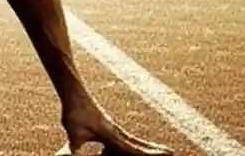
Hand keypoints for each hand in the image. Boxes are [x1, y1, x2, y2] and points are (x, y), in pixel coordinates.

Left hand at [55, 91, 172, 155]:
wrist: (75, 95)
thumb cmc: (75, 113)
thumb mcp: (73, 134)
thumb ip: (73, 148)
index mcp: (112, 135)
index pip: (133, 148)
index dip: (148, 153)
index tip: (164, 154)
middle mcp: (117, 132)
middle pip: (139, 144)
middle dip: (155, 150)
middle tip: (172, 153)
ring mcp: (114, 129)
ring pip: (134, 141)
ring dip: (147, 147)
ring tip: (163, 151)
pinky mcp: (109, 127)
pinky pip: (125, 139)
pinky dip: (134, 144)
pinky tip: (133, 147)